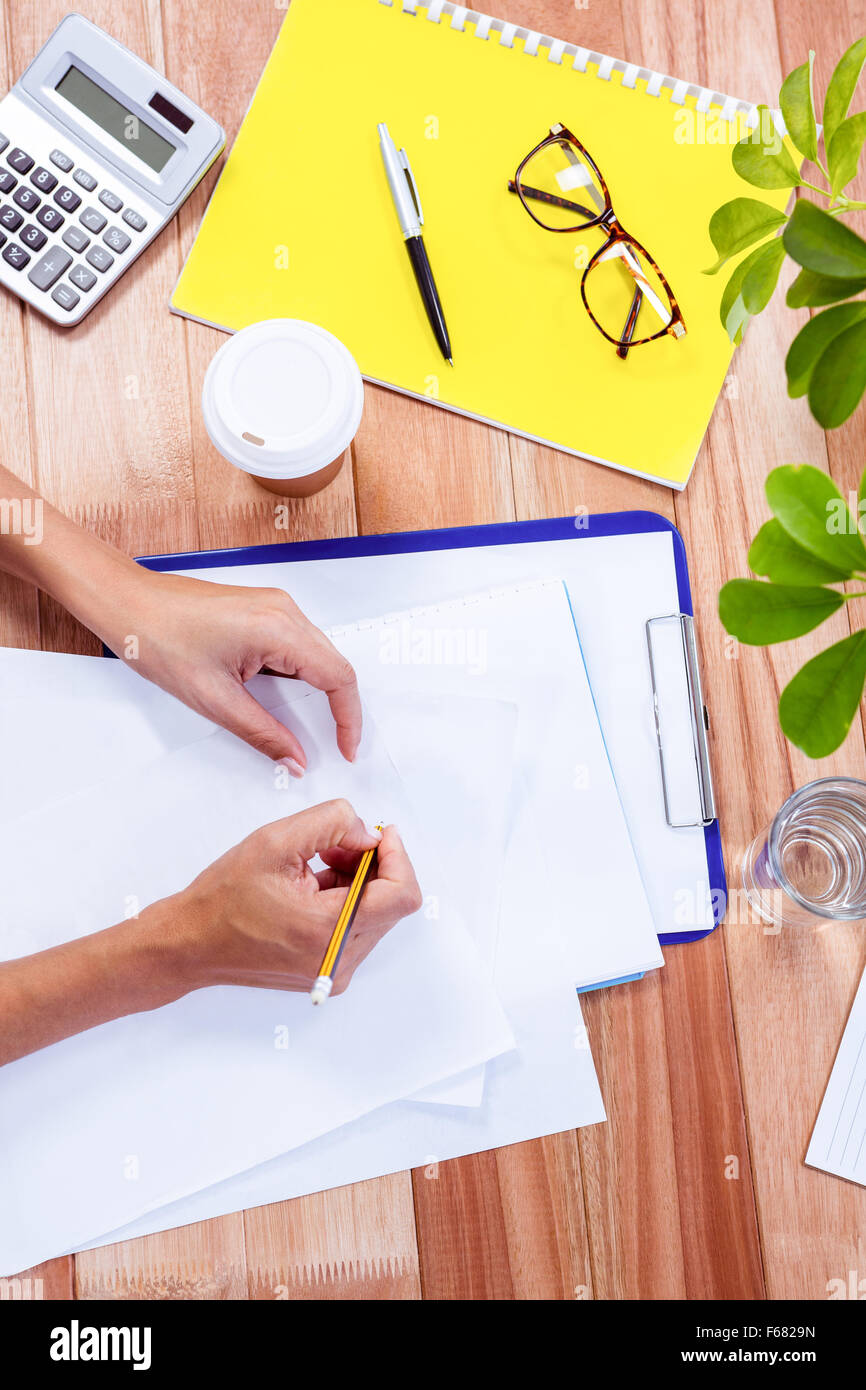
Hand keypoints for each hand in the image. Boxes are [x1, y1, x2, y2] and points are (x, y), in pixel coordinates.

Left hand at [116, 570, 360, 773]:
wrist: (128, 604)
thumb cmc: (159, 639)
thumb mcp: (216, 699)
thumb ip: (264, 734)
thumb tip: (295, 759)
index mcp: (278, 628)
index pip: (338, 677)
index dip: (349, 718)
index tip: (346, 748)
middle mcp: (284, 610)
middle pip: (334, 664)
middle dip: (339, 707)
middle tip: (335, 744)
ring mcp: (275, 606)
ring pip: (318, 654)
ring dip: (319, 691)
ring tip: (311, 727)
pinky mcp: (263, 609)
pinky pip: (298, 644)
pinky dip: (300, 674)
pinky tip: (284, 698)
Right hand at [163, 800, 422, 996]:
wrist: (191, 943)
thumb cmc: (223, 898)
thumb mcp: (276, 841)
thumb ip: (333, 824)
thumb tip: (370, 834)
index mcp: (328, 931)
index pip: (401, 895)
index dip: (398, 856)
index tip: (381, 834)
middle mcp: (338, 960)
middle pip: (390, 903)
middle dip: (372, 865)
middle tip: (335, 845)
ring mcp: (335, 970)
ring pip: (375, 914)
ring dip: (358, 881)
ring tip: (315, 865)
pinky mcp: (328, 971)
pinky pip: (357, 928)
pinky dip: (345, 900)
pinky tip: (311, 886)